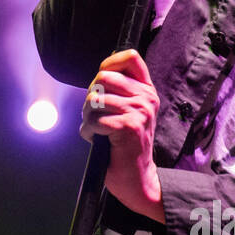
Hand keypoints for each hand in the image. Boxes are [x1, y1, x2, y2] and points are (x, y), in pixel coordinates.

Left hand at [80, 49, 162, 220]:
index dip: (108, 64)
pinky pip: (95, 120)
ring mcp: (140, 111)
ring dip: (87, 117)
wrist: (138, 177)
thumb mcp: (129, 111)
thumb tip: (102, 71)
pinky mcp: (129, 126)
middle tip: (94, 114)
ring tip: (96, 129)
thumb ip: (120, 90)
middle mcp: (147, 98)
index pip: (130, 57)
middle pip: (103, 77)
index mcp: (147, 91)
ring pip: (95, 100)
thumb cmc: (126, 144)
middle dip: (90, 97)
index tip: (100, 84)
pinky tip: (98, 140)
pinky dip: (89, 131)